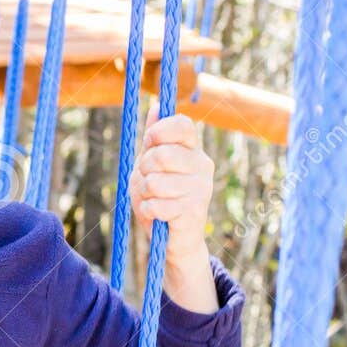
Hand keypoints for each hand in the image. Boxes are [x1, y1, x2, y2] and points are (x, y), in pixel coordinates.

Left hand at [132, 109, 213, 253]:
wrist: (172, 241)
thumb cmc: (160, 199)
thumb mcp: (150, 165)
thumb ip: (153, 139)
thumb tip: (157, 105)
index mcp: (193, 150)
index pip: (182, 124)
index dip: (159, 131)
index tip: (149, 143)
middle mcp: (203, 166)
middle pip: (161, 154)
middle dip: (143, 170)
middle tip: (148, 182)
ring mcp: (201, 189)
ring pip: (154, 182)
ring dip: (144, 194)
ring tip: (153, 200)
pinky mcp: (194, 212)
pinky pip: (156, 205)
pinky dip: (148, 211)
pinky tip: (158, 215)